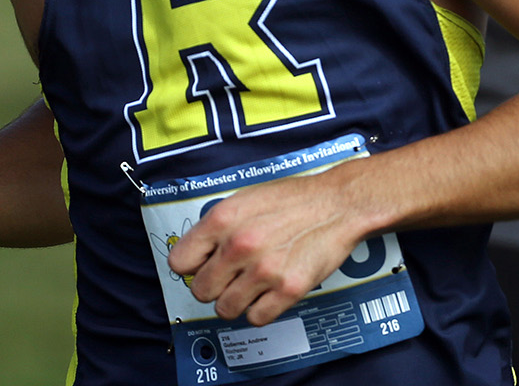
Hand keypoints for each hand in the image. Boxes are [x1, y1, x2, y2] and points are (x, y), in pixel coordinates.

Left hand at [166, 171, 367, 325]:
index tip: (205, 266)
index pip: (180, 263)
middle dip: (214, 286)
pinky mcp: (288, 290)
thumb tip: (195, 255)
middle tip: (232, 277)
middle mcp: (239, 246)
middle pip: (201, 291)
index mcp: (223, 219)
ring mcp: (264, 270)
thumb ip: (216, 227)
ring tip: (252, 285)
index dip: (193, 266)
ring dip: (236, 301)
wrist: (338, 204)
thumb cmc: (293, 200)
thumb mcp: (244, 199)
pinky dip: (260, 310)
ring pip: (225, 310)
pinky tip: (269, 293)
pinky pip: (256, 318)